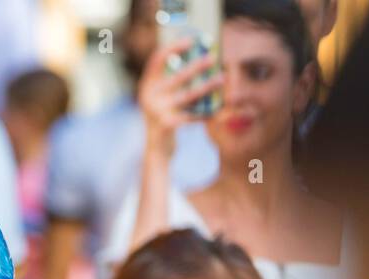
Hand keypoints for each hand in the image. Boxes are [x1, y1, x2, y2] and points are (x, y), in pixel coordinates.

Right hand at [138, 38, 223, 155]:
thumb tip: (197, 60)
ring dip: (207, 86)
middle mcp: (149, 96)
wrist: (156, 147)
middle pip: (177, 76)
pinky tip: (216, 108)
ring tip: (221, 78)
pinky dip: (205, 111)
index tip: (191, 40)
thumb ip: (171, 81)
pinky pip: (191, 114)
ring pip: (188, 95)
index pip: (157, 60)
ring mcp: (157, 111)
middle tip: (213, 58)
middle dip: (197, 66)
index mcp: (147, 84)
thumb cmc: (164, 116)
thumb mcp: (161, 97)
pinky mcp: (166, 124)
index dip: (174, 47)